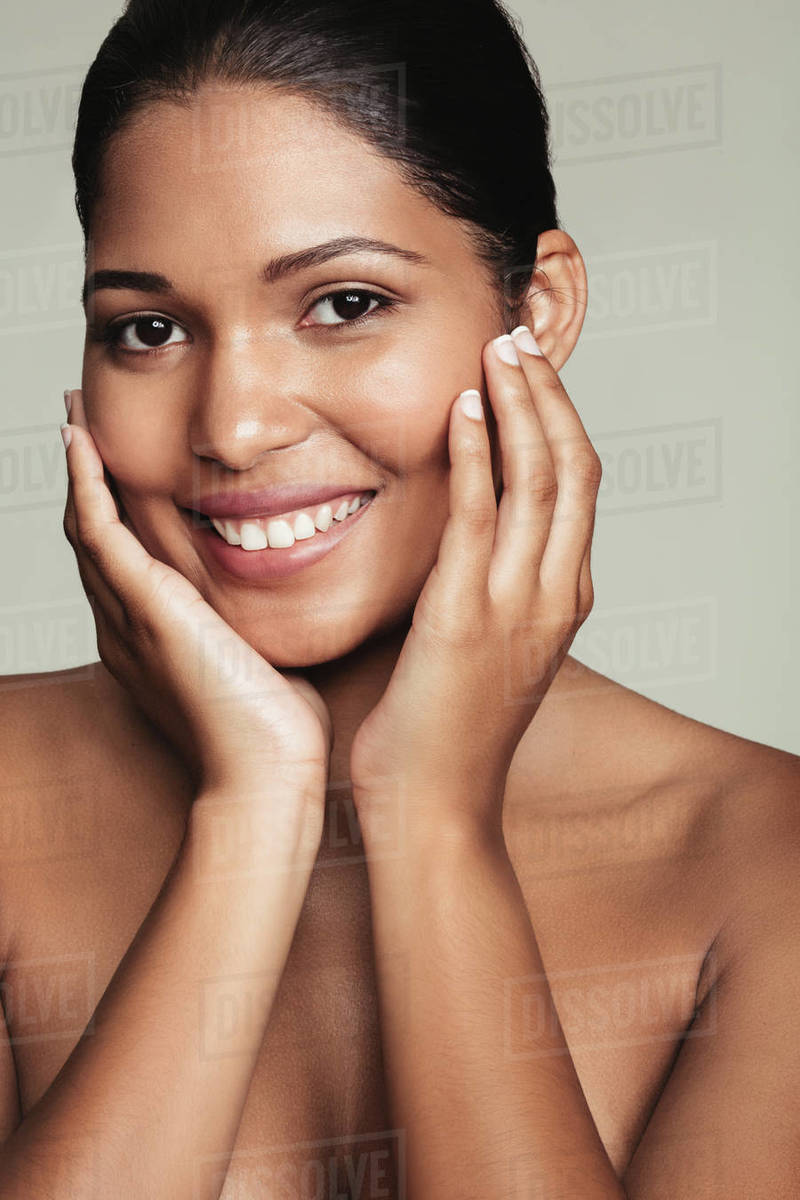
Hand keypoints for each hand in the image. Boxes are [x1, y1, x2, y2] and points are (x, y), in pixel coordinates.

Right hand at [62, 388, 332, 805]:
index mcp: (153, 641)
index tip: (118, 471)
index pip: (124, 565)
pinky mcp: (147, 609)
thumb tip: (283, 611)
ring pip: (88, 531)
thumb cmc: (274, 734)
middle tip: (79, 429)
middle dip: (85, 484)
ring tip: (73, 421)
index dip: (114, 515)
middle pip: (93, 542)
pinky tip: (80, 444)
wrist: (266, 775)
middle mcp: (128, 628)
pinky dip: (87, 485)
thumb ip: (257, 633)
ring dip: (79, 471)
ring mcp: (131, 618)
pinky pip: (101, 534)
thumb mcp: (262, 666)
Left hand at [349, 327, 600, 831]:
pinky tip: (465, 409)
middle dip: (551, 396)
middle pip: (574, 468)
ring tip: (499, 350)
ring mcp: (517, 604)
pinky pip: (482, 518)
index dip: (559, 421)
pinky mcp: (466, 615)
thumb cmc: (449, 732)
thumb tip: (464, 533)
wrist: (436, 807)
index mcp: (563, 598)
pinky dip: (479, 456)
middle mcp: (554, 593)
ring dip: (521, 406)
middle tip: (521, 338)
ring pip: (540, 480)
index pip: (578, 487)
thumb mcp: (488, 647)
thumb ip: (489, 585)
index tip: (530, 373)